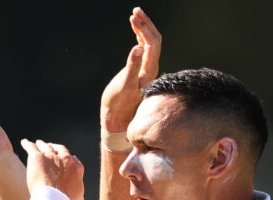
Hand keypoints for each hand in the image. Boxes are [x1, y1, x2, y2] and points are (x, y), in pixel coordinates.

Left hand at [21, 139, 83, 199]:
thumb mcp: (78, 198)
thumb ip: (78, 192)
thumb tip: (78, 194)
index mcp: (75, 167)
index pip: (71, 159)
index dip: (65, 158)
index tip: (62, 158)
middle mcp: (64, 159)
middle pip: (58, 149)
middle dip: (54, 148)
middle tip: (50, 147)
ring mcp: (50, 157)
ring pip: (45, 147)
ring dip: (41, 144)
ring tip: (38, 144)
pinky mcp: (37, 158)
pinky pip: (31, 147)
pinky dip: (27, 144)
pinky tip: (24, 143)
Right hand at [100, 7, 161, 131]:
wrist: (117, 117)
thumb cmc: (118, 103)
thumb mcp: (124, 85)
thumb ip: (132, 66)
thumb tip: (138, 48)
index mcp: (149, 70)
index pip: (153, 43)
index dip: (144, 29)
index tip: (133, 18)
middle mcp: (151, 68)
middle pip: (155, 40)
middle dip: (146, 24)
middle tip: (135, 10)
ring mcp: (147, 68)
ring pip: (150, 43)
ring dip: (143, 28)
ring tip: (134, 15)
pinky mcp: (140, 70)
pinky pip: (144, 48)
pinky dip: (140, 36)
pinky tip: (134, 29)